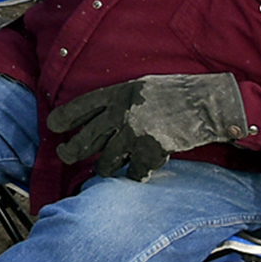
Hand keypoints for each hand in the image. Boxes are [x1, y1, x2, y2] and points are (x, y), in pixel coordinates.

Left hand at [49, 74, 253, 181]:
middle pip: (84, 140)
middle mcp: (119, 115)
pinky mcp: (149, 152)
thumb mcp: (142, 87)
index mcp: (116, 95)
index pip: (80, 108)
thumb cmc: (178, 92)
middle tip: (66, 155)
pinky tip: (139, 172)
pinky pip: (134, 172)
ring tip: (104, 169)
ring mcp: (133, 135)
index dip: (62, 118)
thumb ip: (122, 101)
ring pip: (106, 162)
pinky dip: (136, 174)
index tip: (52, 126)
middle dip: (70, 152)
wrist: (207, 103)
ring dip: (104, 168)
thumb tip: (105, 115)